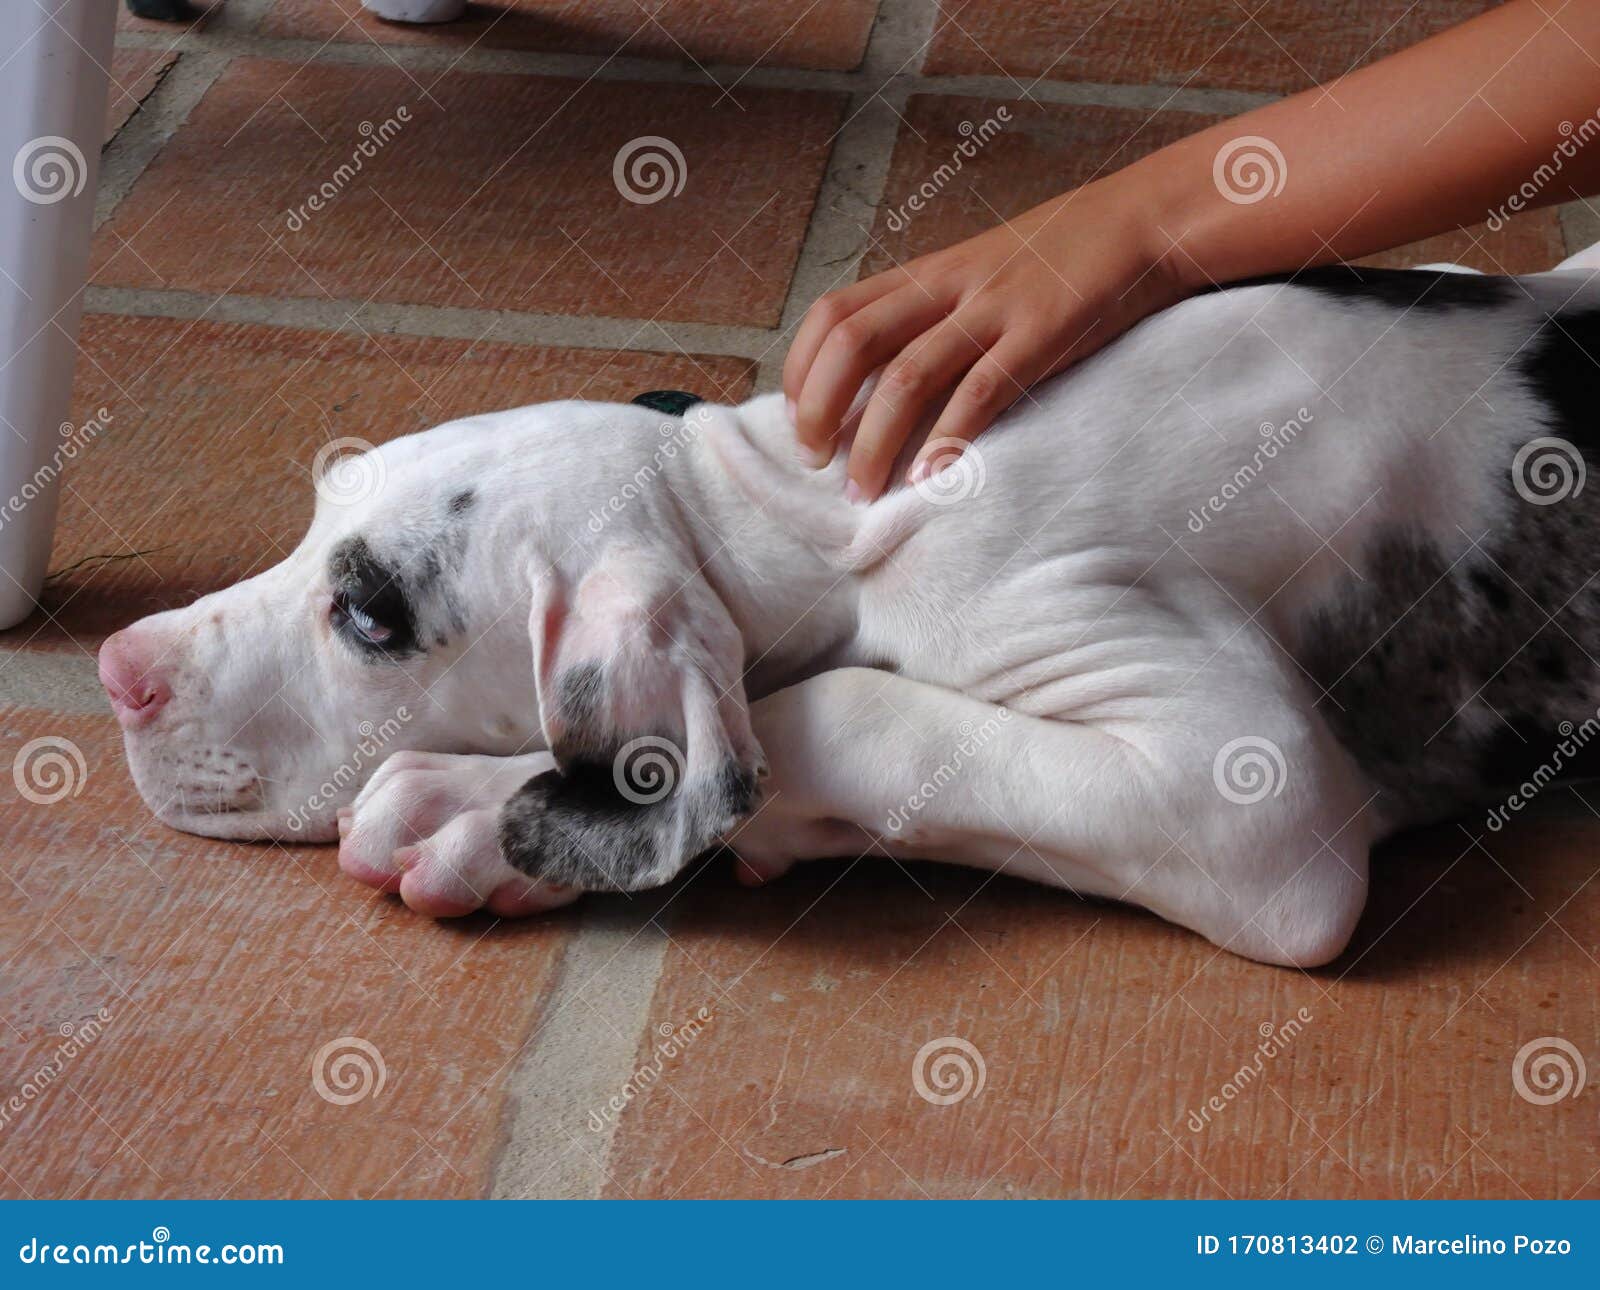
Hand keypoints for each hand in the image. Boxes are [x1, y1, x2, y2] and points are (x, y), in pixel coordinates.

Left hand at [783, 175, 1186, 500]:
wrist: (1142, 221)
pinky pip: (983, 390)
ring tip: (865, 490)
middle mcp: (948, 287)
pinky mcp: (1041, 335)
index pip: (833, 314)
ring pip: (908, 377)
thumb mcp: (976, 274)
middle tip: (818, 465)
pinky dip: (950, 437)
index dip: (802, 370)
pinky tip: (932, 476)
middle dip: (821, 411)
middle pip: (854, 345)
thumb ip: (929, 316)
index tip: (798, 422)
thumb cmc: (1056, 261)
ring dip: (876, 442)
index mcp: (925, 273)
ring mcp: (993, 309)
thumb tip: (876, 383)